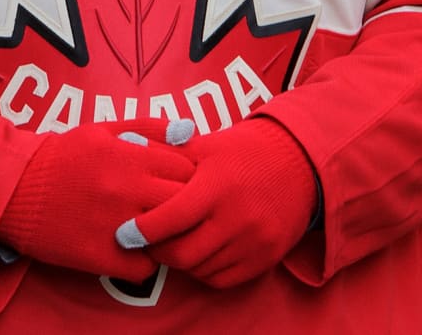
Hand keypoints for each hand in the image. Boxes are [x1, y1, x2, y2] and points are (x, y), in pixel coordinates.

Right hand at [0, 118, 195, 279]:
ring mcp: (115, 226)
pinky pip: (145, 268)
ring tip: (157, 226)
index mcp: (129, 156)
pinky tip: (135, 247)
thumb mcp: (104, 130)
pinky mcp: (101, 258)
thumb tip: (189, 130)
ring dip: (168, 233)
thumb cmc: (66, 156)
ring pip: (168, 236)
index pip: (187, 169)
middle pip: (184, 202)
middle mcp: (126, 190)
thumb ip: (149, 127)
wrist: (18, 189)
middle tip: (172, 204)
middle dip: (184, 202)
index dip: (188, 174)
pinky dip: (144, 260)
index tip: (178, 178)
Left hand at [116, 117, 316, 288]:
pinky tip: (197, 253)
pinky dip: (204, 271)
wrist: (297, 162)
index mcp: (217, 186)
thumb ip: (167, 150)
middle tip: (145, 243)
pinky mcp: (265, 258)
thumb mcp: (205, 145)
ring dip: (180, 262)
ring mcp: (253, 241)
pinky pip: (224, 279)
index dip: (145, 230)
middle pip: (184, 253)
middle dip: (158, 251)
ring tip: (170, 245)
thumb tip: (126, 141)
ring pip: (202, 269)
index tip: (124, 233)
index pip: (173, 217)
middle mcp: (236, 217)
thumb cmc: (241, 151)